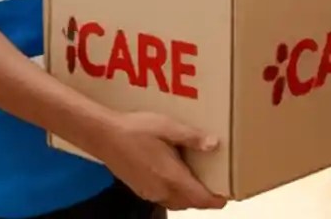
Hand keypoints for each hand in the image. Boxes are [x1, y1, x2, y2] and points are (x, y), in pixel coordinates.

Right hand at [91, 111, 227, 210]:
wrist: (104, 136)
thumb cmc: (135, 130)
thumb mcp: (168, 127)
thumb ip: (192, 138)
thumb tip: (214, 144)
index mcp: (171, 177)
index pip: (199, 198)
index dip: (215, 201)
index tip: (226, 197)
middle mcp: (160, 189)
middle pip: (189, 203)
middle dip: (203, 199)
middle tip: (216, 188)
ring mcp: (148, 191)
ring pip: (176, 202)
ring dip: (189, 197)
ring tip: (199, 183)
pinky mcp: (139, 189)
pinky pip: (163, 197)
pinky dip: (175, 193)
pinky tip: (175, 178)